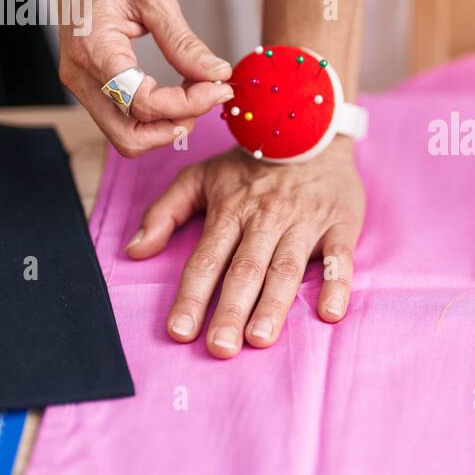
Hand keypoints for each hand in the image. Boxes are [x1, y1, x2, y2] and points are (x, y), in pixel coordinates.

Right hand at [44, 0, 234, 156]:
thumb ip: (184, 42)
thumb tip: (217, 74)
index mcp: (94, 51)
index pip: (143, 103)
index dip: (188, 104)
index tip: (219, 87)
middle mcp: (80, 76)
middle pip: (129, 137)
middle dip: (174, 127)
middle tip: (206, 98)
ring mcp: (81, 84)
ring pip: (125, 135)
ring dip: (165, 126)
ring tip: (194, 95)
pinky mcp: (90, 85)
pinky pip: (122, 119)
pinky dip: (154, 116)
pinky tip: (178, 92)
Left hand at [125, 139, 365, 357]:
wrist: (312, 127)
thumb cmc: (253, 162)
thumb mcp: (202, 176)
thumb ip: (166, 211)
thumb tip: (134, 251)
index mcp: (230, 211)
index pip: (206, 260)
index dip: (191, 297)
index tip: (179, 332)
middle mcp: (265, 219)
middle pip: (245, 270)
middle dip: (230, 310)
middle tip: (220, 348)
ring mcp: (304, 223)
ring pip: (285, 268)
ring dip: (273, 305)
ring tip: (260, 338)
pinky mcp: (340, 225)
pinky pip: (339, 258)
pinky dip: (336, 284)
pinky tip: (330, 312)